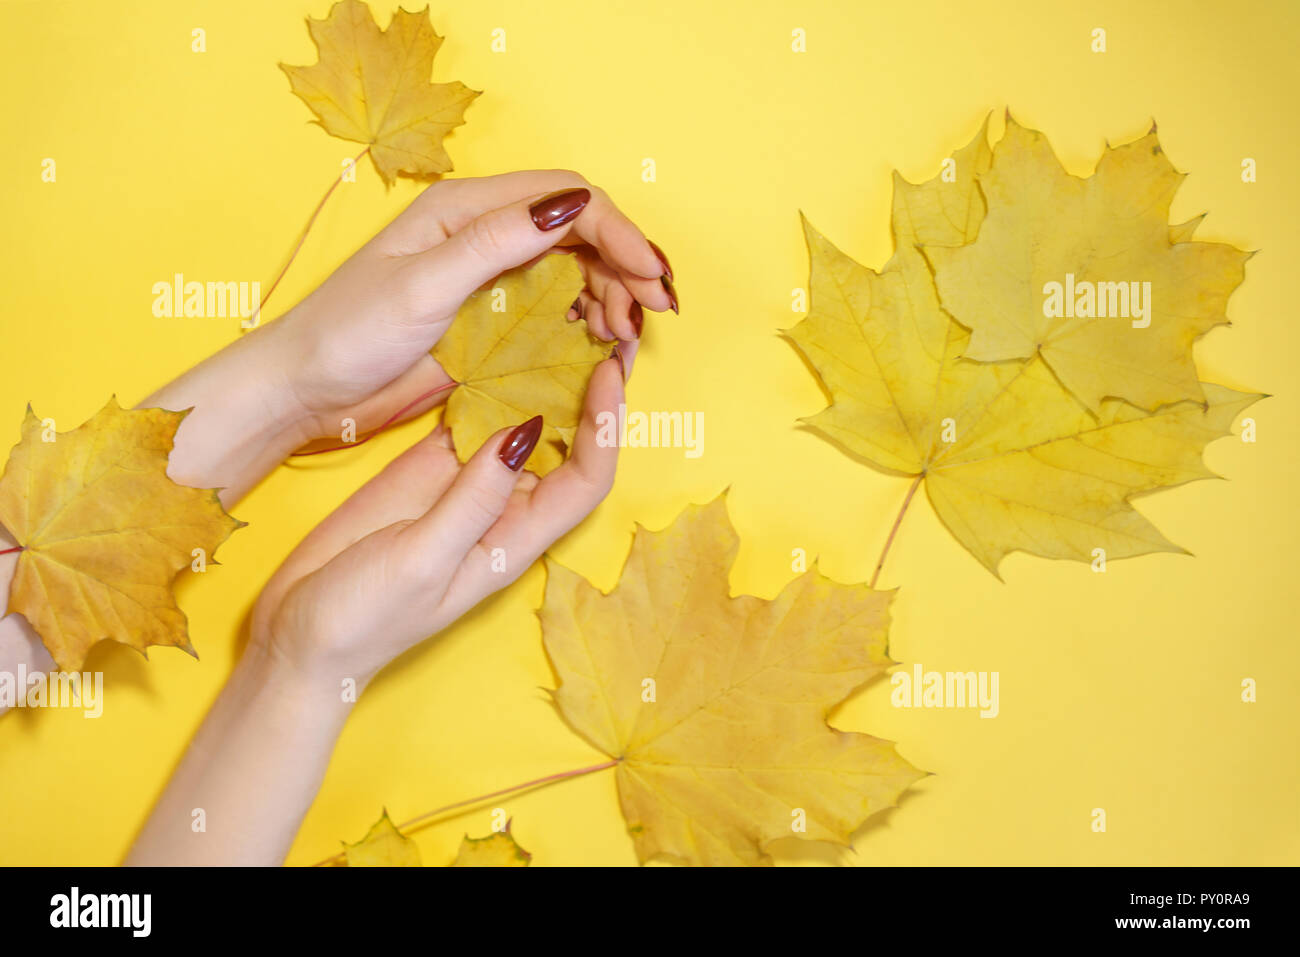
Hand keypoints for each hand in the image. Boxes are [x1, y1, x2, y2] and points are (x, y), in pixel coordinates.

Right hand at [247, 345, 632, 690]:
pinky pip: (469, 420)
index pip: (585, 480)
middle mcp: (502, 510)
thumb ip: (473, 498)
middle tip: (604, 331)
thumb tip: (525, 431)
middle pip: (566, 447)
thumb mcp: (422, 558)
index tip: (606, 373)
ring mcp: (465, 485)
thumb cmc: (364, 615)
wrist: (299, 634)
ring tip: (562, 326)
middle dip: (589, 396)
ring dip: (542, 383)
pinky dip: (486, 386)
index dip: (605, 429)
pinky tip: (498, 345)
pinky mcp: (426, 468)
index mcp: (515, 541)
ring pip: (520, 426)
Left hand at [273, 169, 674, 446]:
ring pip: (572, 267)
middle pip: (579, 230)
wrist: (304, 389)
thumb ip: (497, 244)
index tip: (651, 278)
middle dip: (625, 264)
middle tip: (655, 311)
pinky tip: (600, 342)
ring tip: (628, 334)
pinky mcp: (487, 317)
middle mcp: (482, 233)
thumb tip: (572, 206)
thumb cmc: (346, 334)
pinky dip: (586, 319)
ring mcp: (487, 276)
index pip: (565, 199)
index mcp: (465, 209)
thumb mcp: (421, 286)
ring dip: (610, 294)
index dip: (619, 232)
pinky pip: (553, 305)